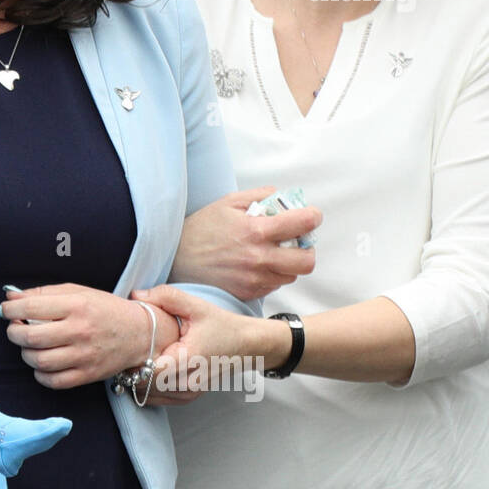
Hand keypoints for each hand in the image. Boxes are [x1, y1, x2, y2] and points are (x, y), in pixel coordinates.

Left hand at [0, 283, 176, 389]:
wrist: (140, 333)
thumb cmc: (104, 309)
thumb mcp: (78, 292)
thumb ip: (43, 293)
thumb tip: (10, 296)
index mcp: (77, 305)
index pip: (31, 307)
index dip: (10, 309)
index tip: (4, 310)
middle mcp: (80, 331)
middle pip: (30, 337)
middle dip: (13, 332)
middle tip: (14, 328)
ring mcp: (84, 356)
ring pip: (38, 360)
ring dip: (25, 353)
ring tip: (29, 345)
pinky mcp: (88, 375)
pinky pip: (52, 381)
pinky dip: (39, 373)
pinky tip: (42, 363)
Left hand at [133, 284, 278, 389]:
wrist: (247, 345)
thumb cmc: (222, 325)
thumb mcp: (196, 305)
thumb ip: (165, 297)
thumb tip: (135, 296)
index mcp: (188, 360)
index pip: (146, 371)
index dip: (131, 359)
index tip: (125, 343)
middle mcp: (188, 383)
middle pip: (144, 384)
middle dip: (130, 368)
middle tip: (125, 348)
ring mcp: (188, 394)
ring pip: (149, 394)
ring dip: (138, 378)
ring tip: (135, 357)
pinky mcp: (188, 397)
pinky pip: (158, 398)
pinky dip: (148, 386)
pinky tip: (147, 368)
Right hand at [169, 187, 320, 300]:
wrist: (175, 260)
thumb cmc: (201, 229)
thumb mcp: (227, 203)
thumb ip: (259, 196)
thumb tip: (282, 196)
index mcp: (256, 230)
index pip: (303, 224)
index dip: (312, 217)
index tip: (309, 217)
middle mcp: (259, 258)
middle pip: (307, 261)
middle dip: (306, 249)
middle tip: (295, 242)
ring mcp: (255, 279)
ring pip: (292, 275)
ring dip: (288, 264)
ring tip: (271, 253)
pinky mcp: (249, 293)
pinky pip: (273, 285)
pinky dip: (271, 275)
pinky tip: (255, 265)